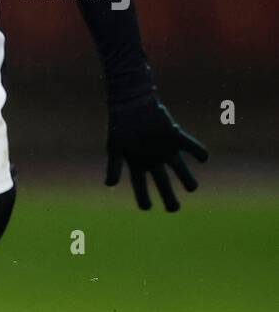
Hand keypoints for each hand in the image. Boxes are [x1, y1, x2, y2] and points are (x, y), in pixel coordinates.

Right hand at [105, 96, 207, 211]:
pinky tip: (203, 158)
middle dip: (169, 198)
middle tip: (174, 209)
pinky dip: (199, 152)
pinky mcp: (175, 136)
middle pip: (163, 183)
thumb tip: (109, 185)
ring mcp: (165, 150)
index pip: (141, 187)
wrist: (131, 102)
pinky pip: (191, 146)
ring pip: (180, 169)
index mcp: (138, 164)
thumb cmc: (120, 125)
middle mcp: (153, 160)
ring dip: (187, 179)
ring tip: (192, 188)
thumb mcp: (114, 147)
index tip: (147, 207)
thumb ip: (114, 167)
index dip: (144, 199)